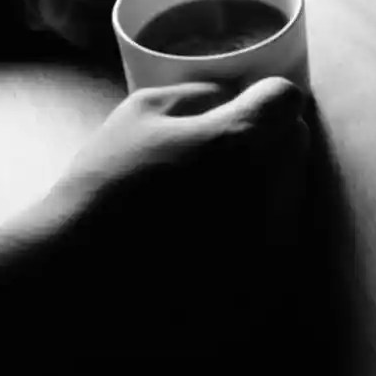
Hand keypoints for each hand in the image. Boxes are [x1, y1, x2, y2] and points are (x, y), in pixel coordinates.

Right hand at [49, 77, 308, 355]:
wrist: (80, 278)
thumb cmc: (105, 186)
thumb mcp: (141, 114)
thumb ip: (201, 93)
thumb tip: (237, 95)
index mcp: (243, 140)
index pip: (286, 99)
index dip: (263, 98)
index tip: (242, 108)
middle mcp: (272, 190)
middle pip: (295, 146)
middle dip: (267, 140)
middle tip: (219, 153)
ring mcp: (274, 242)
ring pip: (291, 194)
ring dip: (263, 187)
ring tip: (206, 200)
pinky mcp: (267, 282)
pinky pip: (278, 241)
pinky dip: (255, 233)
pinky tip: (208, 238)